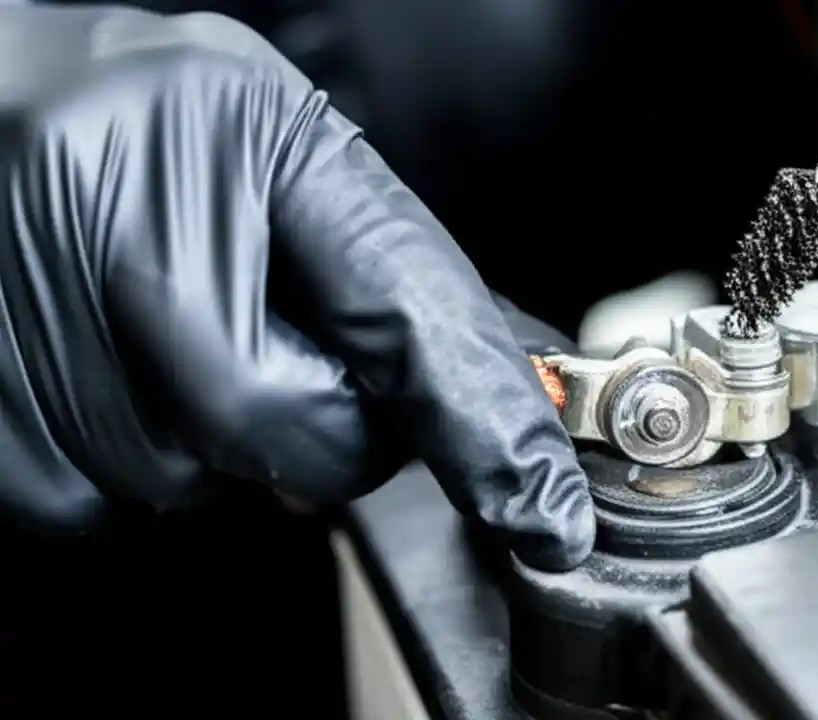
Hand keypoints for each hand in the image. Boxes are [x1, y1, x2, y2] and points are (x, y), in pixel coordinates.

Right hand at [0, 6, 593, 570]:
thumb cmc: (138, 114)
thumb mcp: (272, 144)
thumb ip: (372, 266)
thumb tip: (478, 401)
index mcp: (237, 126)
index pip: (399, 304)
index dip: (484, 420)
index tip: (543, 509)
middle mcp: (120, 200)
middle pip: (285, 427)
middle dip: (320, 431)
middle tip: (287, 357)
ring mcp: (26, 299)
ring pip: (186, 477)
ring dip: (208, 435)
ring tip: (158, 320)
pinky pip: (93, 497)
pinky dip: (126, 450)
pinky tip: (104, 357)